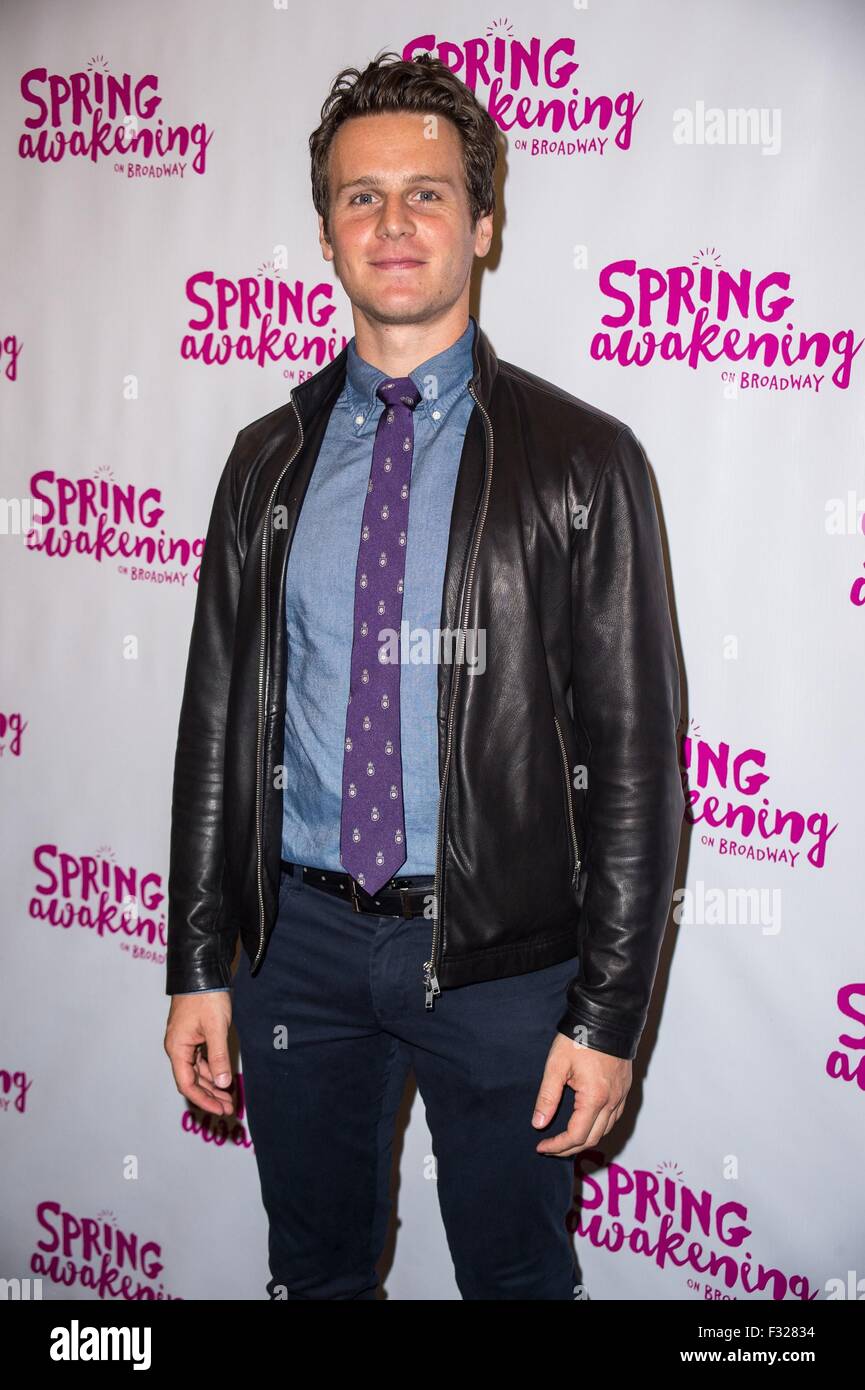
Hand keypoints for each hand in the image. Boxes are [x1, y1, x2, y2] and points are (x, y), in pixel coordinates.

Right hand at [164, 992, 234, 1116]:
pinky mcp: (194, 1035)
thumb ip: (218, 1056)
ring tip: (229, 1097)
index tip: (220, 1109)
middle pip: (192, 1080)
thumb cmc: (206, 997)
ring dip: (213, 1084)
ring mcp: (185, 1041)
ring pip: (198, 1070)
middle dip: (210, 1095)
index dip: (203, 1099)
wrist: (201, 971)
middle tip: (229, 1108)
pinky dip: (213, 1069)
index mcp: (177, 1048)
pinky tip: (224, 1077)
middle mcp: (178, 1047)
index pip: (187, 1084)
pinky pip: (201, 1059)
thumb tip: (223, 1084)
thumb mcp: (216, 1027)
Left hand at [532, 1032, 631, 1156]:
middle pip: (592, 1139)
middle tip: (550, 1147)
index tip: (541, 1147)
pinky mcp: (625, 1089)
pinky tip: (585, 1123)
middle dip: (569, 1148)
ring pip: (605, 1131)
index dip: (557, 1146)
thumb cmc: (580, 1038)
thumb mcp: (556, 1066)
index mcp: (594, 1098)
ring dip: (585, 1139)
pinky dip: (598, 1127)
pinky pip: (613, 1118)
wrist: (607, 1017)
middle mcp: (612, 1102)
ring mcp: (621, 1096)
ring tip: (564, 1138)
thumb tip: (538, 1124)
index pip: (576, 1136)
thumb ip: (547, 1097)